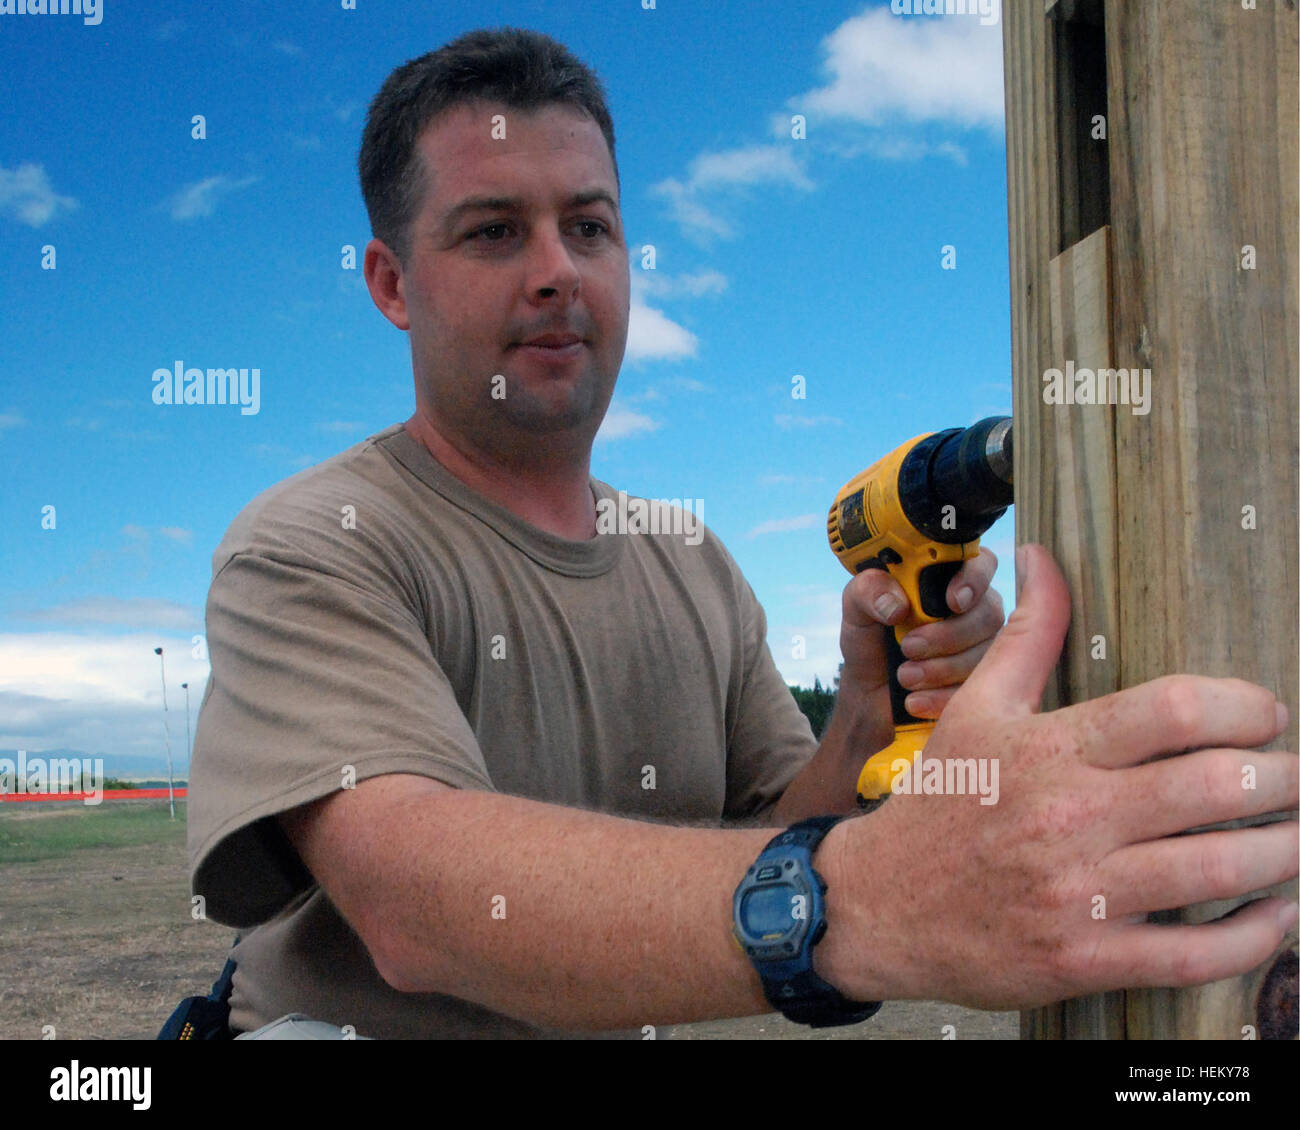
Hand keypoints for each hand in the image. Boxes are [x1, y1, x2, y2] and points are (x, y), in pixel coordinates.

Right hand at [819, 543, 1297, 1009]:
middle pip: (1214, 785)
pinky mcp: (1084, 960)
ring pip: (1219, 869)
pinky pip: (1194, 955)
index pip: (1173, 710)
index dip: (1243, 705)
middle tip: (1298, 775)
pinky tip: (1277, 915)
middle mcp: (1069, 816)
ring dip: (1287, 852)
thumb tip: (1042, 557)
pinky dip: (1254, 936)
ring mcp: (1079, 892)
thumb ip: (1027, 634)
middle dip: (1285, 778)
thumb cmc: (938, 801)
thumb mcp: (975, 708)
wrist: (879, 903)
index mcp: (1049, 748)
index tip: (1266, 714)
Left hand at [838, 547, 1004, 716]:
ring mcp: (981, 646)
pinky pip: (980, 688)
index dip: (974, 579)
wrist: (869, 692)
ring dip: (942, 669)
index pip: (981, 563)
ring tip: (905, 677)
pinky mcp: (980, 681)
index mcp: (947, 579)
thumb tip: (897, 602)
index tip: (952, 602)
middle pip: (988, 613)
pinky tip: (917, 700)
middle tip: (909, 647)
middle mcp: (973, 609)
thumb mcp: (856, 610)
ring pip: (985, 653)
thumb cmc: (870, 640)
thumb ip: (868, 590)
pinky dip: (943, 696)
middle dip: (948, 635)